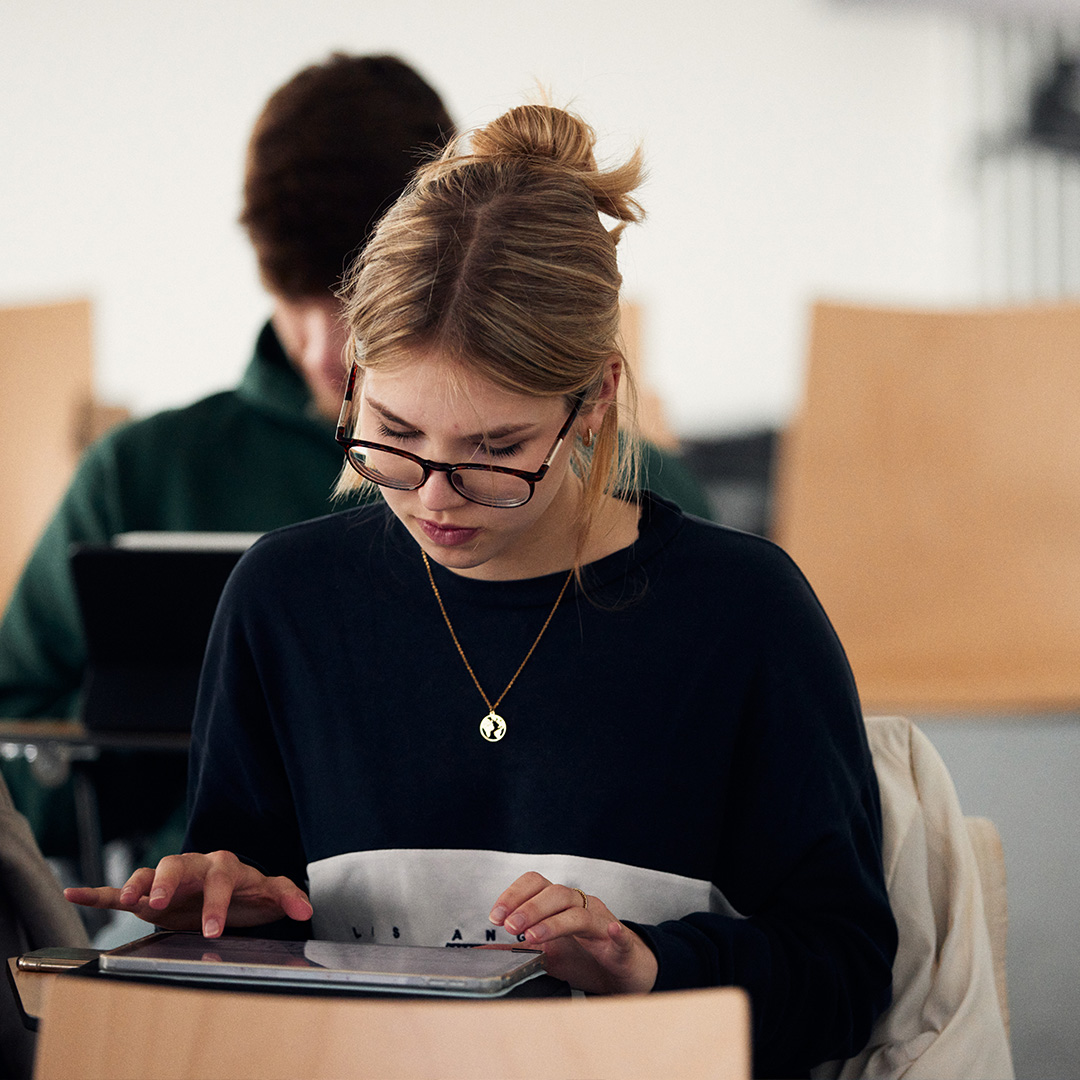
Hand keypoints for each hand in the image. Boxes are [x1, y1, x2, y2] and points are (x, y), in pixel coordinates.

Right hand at [64, 850, 312, 937]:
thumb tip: (307, 909)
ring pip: (150, 872)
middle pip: (178, 864)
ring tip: (128, 900)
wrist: (227, 890)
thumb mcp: (267, 895)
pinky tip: (76, 892)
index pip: (222, 878)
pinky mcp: (147, 892)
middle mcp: (193, 867)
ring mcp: (168, 878)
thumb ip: (287, 897)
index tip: (214, 930)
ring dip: (138, 885)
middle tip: (160, 903)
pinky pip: (120, 888)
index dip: (218, 904)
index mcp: (224, 867)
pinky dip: (99, 891)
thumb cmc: (246, 892)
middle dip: (169, 882)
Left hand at [489, 872, 657, 994]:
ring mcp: (603, 924)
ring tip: (534, 936)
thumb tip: (486, 953)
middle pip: (556, 894)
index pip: (537, 884)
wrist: (623, 974)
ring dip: (554, 922)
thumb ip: (521, 950)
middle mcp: (582, 907)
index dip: (514, 895)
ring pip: (580, 913)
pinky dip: (616, 933)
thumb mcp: (549, 954)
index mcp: (561, 905)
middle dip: (529, 908)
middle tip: (511, 926)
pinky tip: (611, 933)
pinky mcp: (623, 946)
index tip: (496, 916)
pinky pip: (621, 935)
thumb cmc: (587, 959)